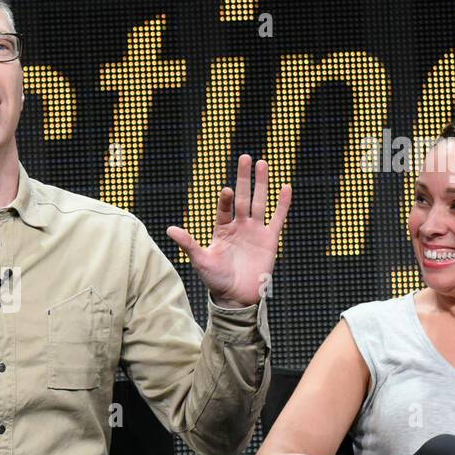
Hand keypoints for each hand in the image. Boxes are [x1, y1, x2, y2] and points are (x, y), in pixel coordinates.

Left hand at [167, 154, 290, 307]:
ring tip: (262, 163)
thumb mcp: (201, 260)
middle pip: (243, 197)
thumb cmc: (216, 280)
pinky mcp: (270, 239)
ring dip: (261, 184)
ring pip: (260, 202)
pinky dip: (282, 203)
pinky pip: (277, 218)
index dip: (226, 199)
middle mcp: (239, 226)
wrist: (237, 297)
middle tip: (246, 157)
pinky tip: (285, 187)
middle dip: (244, 178)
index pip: (224, 208)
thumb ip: (188, 243)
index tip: (226, 190)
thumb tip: (169, 229)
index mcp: (222, 229)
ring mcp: (255, 231)